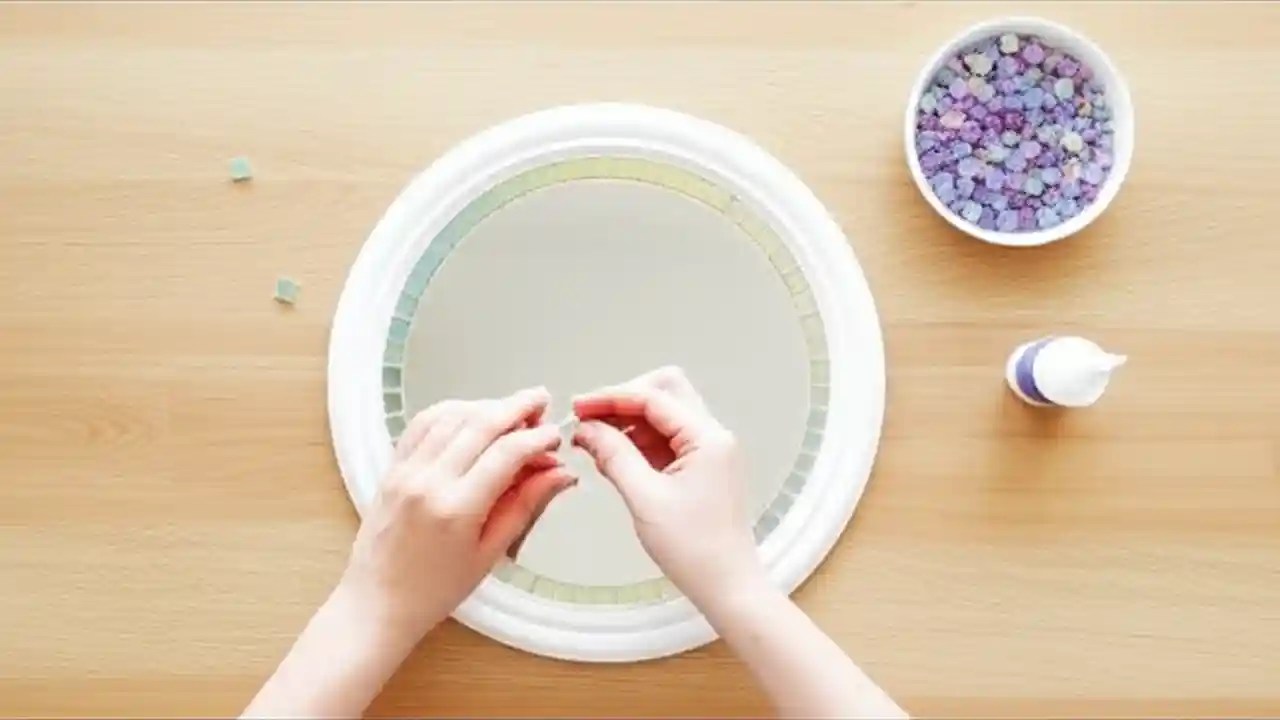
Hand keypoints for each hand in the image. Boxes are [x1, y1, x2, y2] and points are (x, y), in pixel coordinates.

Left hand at [340, 387, 575, 641]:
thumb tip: (561, 474)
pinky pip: (422, 423)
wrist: (377, 603)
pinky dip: (451, 411)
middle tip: (542, 402)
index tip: (556, 435)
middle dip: (516, 407)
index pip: (506, 453)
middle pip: (480, 422)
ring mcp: (406, 470)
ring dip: (485, 405)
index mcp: (457, 509)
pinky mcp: (392, 467)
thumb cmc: (434, 589)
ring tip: (511, 411)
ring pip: (451, 415)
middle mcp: (428, 481)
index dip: (537, 437)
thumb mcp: (490, 554)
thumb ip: (525, 506)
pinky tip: (471, 415)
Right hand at [571, 367, 762, 604]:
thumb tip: (588, 429)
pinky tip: (613, 457)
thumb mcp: (645, 499)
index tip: (578, 407)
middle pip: (663, 393)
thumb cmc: (696, 550)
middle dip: (622, 401)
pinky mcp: (702, 468)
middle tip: (587, 420)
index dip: (610, 397)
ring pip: (663, 416)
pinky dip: (639, 442)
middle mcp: (713, 436)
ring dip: (628, 422)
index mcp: (708, 438)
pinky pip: (667, 440)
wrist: (728, 586)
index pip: (653, 397)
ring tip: (593, 443)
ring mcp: (710, 451)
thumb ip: (615, 456)